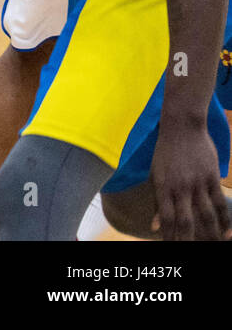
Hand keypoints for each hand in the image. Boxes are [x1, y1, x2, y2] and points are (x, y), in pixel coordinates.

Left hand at [150, 123, 231, 239]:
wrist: (181, 126)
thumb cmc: (166, 152)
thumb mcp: (156, 175)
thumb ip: (158, 203)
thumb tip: (154, 226)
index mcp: (162, 187)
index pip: (166, 218)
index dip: (169, 236)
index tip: (171, 248)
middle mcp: (179, 187)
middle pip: (185, 221)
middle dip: (188, 240)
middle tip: (191, 252)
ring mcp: (196, 182)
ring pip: (204, 215)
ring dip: (209, 234)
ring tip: (212, 246)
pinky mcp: (211, 177)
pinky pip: (219, 203)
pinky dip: (224, 219)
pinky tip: (226, 233)